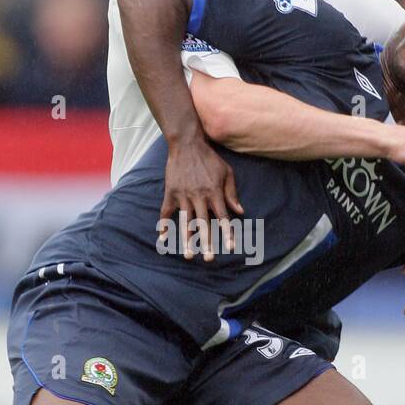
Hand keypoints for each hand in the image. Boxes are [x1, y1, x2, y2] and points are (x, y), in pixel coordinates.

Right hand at [162, 133, 243, 261]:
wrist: (187, 144)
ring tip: (188, 255)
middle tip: (208, 259)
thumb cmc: (209, 159)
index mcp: (214, 193)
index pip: (223, 217)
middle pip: (204, 224)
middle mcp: (199, 197)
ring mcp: (183, 196)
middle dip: (207, 243)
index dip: (227, 233)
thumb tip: (241, 212)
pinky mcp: (171, 192)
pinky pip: (166, 212)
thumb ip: (232, 193)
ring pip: (186, 222)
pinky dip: (163, 225)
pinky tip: (163, 238)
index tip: (231, 248)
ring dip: (187, 240)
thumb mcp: (226, 173)